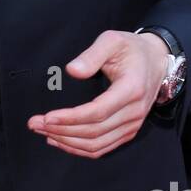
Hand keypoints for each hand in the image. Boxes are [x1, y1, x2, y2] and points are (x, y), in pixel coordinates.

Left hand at [27, 30, 168, 157]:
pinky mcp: (127, 132)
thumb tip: (72, 70)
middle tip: (34, 123)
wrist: (155, 61)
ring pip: (96, 145)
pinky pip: (102, 148)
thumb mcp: (112, 41)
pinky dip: (79, 149)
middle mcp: (133, 112)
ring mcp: (132, 125)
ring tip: (42, 131)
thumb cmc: (131, 49)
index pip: (98, 111)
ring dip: (66, 142)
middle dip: (61, 130)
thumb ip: (92, 54)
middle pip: (93, 131)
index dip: (71, 118)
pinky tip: (59, 140)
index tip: (47, 117)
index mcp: (131, 90)